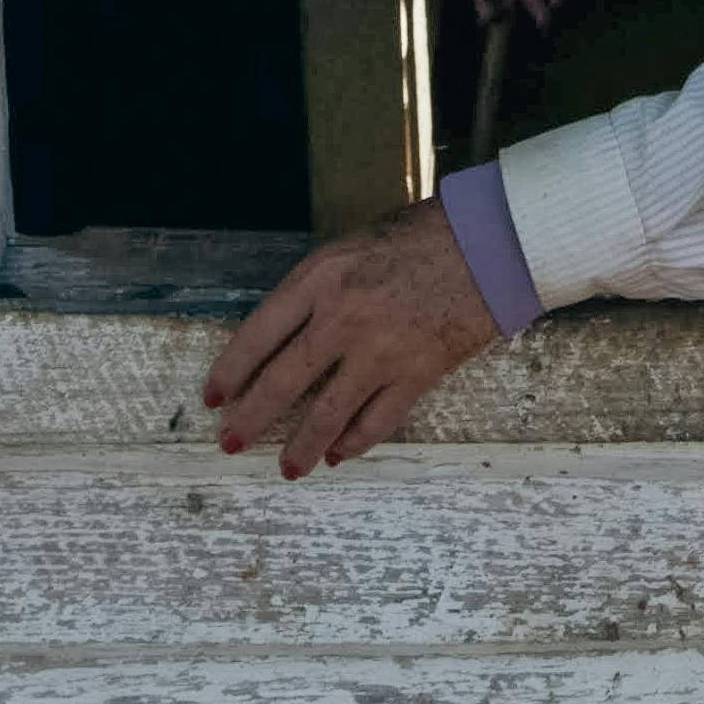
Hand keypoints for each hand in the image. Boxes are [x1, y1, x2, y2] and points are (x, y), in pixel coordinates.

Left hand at [203, 198, 494, 475]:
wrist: (490, 242)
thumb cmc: (422, 234)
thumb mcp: (354, 247)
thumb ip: (320, 289)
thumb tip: (288, 337)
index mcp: (321, 277)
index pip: (258, 334)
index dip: (231, 370)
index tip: (213, 398)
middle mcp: (342, 317)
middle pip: (282, 382)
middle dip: (250, 420)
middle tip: (230, 443)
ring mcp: (379, 351)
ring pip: (325, 415)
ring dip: (301, 448)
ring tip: (287, 469)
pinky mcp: (416, 375)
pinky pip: (375, 422)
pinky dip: (353, 443)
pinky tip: (339, 454)